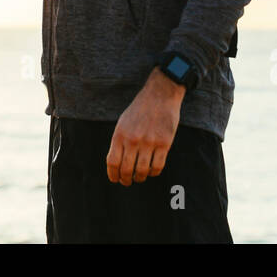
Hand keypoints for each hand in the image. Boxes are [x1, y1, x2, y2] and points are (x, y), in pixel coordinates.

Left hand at [106, 69, 183, 185]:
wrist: (160, 94)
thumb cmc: (140, 109)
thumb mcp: (123, 122)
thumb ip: (119, 141)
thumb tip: (116, 163)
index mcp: (120, 134)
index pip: (112, 162)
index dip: (113, 175)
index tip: (115, 179)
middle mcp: (133, 140)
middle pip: (126, 170)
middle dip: (126, 180)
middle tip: (127, 181)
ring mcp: (149, 142)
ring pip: (142, 171)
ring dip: (139, 178)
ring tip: (139, 177)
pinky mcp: (164, 143)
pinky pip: (157, 166)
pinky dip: (153, 173)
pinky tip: (152, 171)